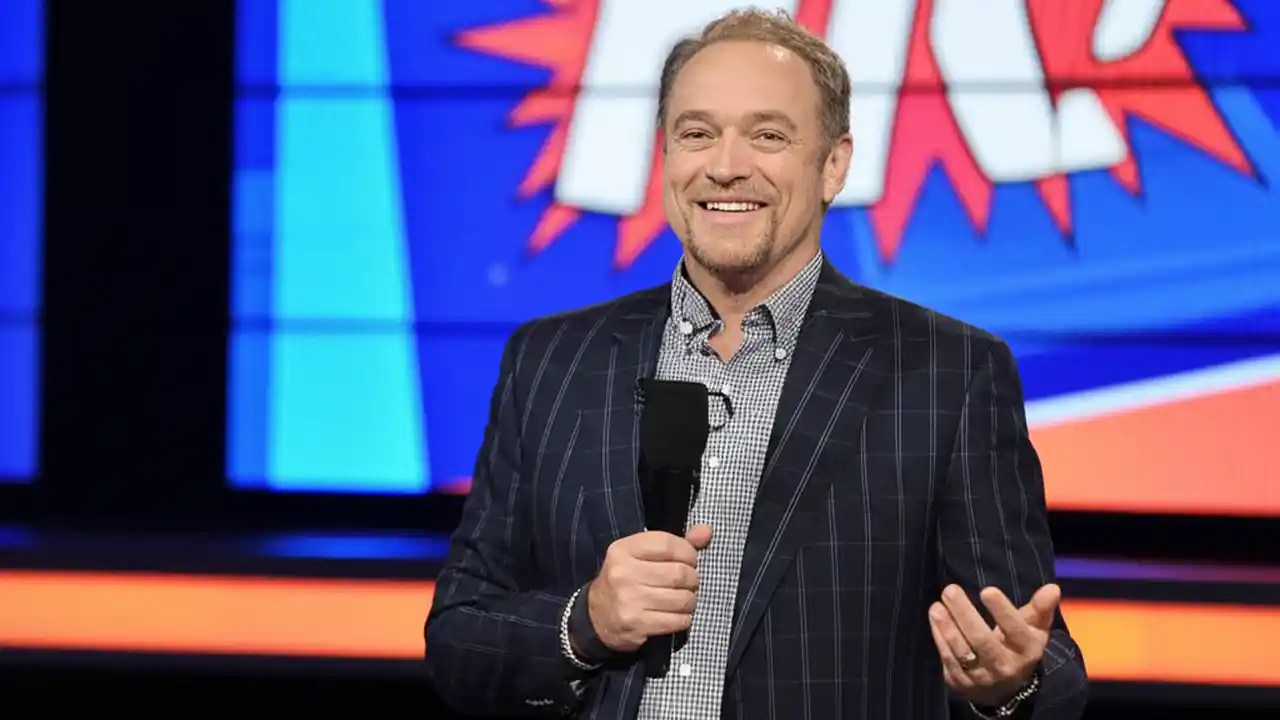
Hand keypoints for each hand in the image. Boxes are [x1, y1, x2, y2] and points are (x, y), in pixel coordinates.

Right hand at [586, 524, 712, 652]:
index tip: (690, 560)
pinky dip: (684, 618)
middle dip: (692, 579)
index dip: (688, 552)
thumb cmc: (626, 581)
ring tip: (683, 599)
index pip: (668, 544)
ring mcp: (629, 599)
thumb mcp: (642, 555)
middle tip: (689, 582)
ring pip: (682, 599)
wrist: (596, 616)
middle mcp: (623, 572)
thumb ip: (676, 543)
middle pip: (679, 573)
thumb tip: (706, 531)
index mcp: (624, 549)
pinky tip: (676, 615)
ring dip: (690, 600)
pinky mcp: (636, 623)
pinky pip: (677, 620)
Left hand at [927, 582, 1058, 707]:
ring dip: (947, 626)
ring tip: (937, 604)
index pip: (1015, 630)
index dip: (1002, 611)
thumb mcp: (1034, 629)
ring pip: (962, 651)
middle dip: (965, 614)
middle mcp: (1006, 666)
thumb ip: (1040, 608)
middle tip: (950, 590)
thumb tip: (1052, 588)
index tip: (986, 590)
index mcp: (1027, 650)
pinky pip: (948, 659)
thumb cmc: (1018, 646)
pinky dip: (940, 637)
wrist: (1006, 688)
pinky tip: (935, 617)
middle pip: (983, 640)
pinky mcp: (962, 683)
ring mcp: (983, 677)